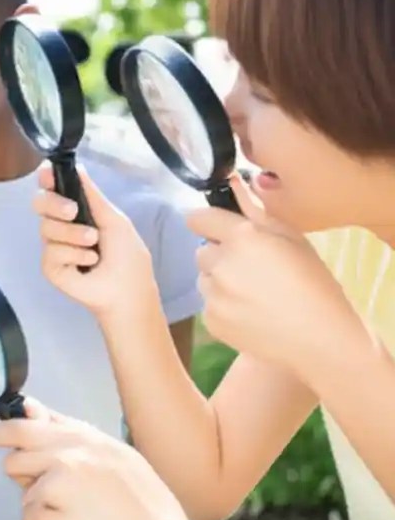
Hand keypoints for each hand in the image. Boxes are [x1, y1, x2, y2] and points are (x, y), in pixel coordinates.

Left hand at [0, 401, 192, 519]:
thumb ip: (71, 433)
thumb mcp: (118, 457)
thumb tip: (31, 409)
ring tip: (77, 516)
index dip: (4, 431)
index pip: (30, 425)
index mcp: (89, 439)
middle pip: (15, 460)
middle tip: (52, 494)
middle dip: (24, 478)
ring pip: (24, 495)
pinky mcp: (56, 516)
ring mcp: (61, 486)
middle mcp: (71, 456)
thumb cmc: (146, 506)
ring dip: (42, 508)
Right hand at [34, 164, 155, 315]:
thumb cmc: (126, 254)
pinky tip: (87, 263)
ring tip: (94, 246)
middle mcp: (60, 226)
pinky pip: (51, 252)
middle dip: (54, 203)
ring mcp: (53, 247)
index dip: (46, 179)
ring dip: (74, 234)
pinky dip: (73, 254)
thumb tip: (77, 166)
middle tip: (72, 211)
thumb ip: (92, 194)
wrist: (128, 287)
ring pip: (47, 228)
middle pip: (40, 203)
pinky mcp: (50, 267)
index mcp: (75, 211)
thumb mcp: (113, 218)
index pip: (52, 189)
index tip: (47, 175)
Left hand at [189, 175, 362, 377]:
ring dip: (220, 281)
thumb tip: (231, 182)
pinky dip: (223, 306)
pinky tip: (251, 313)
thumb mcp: (292, 239)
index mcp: (242, 237)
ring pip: (204, 278)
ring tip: (254, 294)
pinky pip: (208, 304)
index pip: (198, 218)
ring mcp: (213, 295)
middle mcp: (221, 264)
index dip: (206, 222)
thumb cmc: (314, 282)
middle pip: (202, 250)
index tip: (217, 229)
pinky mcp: (210, 321)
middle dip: (220, 255)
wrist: (320, 337)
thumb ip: (256, 211)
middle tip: (251, 268)